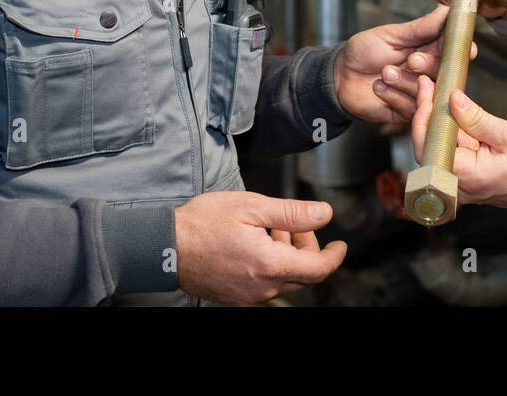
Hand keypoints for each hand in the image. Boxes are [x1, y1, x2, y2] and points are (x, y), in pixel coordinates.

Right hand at [174, 191, 347, 304]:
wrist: (166, 246)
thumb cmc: (203, 224)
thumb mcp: (252, 207)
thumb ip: (293, 213)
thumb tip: (324, 214)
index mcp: (270, 265)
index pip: (318, 269)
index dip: (334, 257)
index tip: (340, 245)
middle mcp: (262, 288)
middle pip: (303, 276)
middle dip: (307, 250)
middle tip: (293, 225)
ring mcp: (248, 297)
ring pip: (284, 280)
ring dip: (287, 256)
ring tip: (267, 228)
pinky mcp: (236, 299)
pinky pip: (265, 286)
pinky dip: (271, 266)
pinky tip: (255, 244)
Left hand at [333, 4, 476, 123]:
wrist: (340, 77)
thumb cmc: (364, 51)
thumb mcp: (391, 35)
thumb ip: (420, 28)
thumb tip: (446, 9)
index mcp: (428, 48)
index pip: (453, 50)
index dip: (462, 50)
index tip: (467, 50)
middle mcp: (428, 72)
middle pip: (445, 72)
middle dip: (428, 65)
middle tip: (411, 60)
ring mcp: (419, 93)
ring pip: (428, 91)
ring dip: (405, 81)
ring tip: (384, 72)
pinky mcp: (407, 112)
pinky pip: (411, 108)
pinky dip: (393, 95)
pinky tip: (378, 87)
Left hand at [409, 74, 506, 212]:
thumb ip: (477, 119)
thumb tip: (453, 100)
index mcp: (467, 176)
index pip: (429, 146)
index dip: (423, 117)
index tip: (426, 91)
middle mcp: (458, 185)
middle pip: (428, 147)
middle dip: (426, 114)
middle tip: (428, 86)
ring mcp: (461, 183)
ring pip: (437, 149)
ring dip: (436, 121)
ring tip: (436, 92)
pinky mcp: (466, 177)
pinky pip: (449, 153)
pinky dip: (447, 132)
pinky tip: (449, 111)